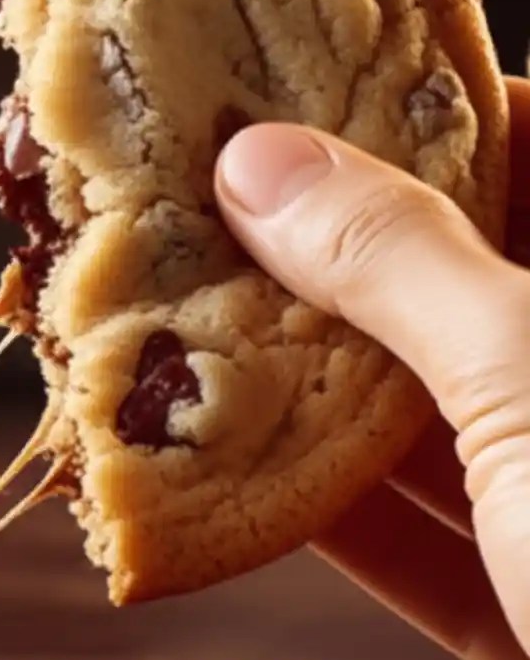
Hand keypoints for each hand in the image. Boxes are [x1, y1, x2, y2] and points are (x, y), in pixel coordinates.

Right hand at [215, 77, 529, 659]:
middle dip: (330, 269)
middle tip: (214, 232)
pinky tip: (244, 483)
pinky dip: (333, 519)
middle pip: (457, 291)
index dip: (410, 121)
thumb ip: (401, 266)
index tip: (286, 118)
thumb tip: (265, 165)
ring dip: (311, 399)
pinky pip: (425, 541)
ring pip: (431, 421)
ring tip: (200, 347)